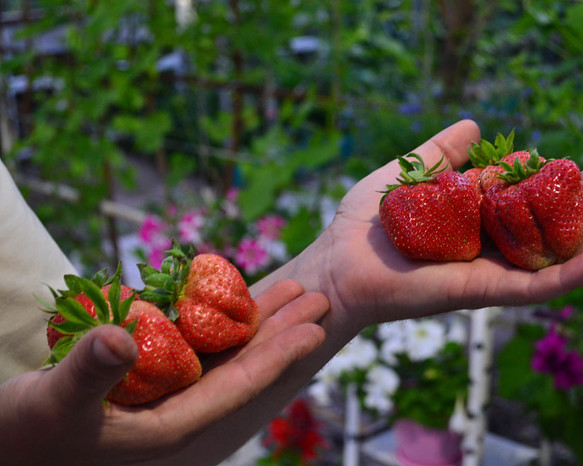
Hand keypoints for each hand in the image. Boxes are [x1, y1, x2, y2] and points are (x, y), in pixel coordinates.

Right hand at [0, 280, 328, 465]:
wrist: (3, 446)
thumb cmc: (23, 435)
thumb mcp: (51, 403)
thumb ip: (88, 372)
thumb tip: (123, 337)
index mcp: (172, 427)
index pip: (240, 387)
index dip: (280, 355)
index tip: (316, 327)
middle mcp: (178, 411)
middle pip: (245, 365)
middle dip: (282, 330)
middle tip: (318, 297)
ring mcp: (167, 394)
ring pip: (225, 352)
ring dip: (258, 320)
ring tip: (290, 290)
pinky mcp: (151, 379)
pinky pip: (197, 347)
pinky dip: (219, 321)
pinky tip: (236, 302)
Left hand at [256, 119, 582, 329]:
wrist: (338, 263)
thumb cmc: (366, 224)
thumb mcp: (409, 175)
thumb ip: (442, 153)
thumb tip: (474, 125)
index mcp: (474, 223)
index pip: (528, 205)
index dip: (556, 185)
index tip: (577, 160)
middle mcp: (486, 250)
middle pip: (550, 233)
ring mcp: (486, 274)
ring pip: (553, 261)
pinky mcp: (478, 293)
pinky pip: (531, 288)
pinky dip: (568, 276)